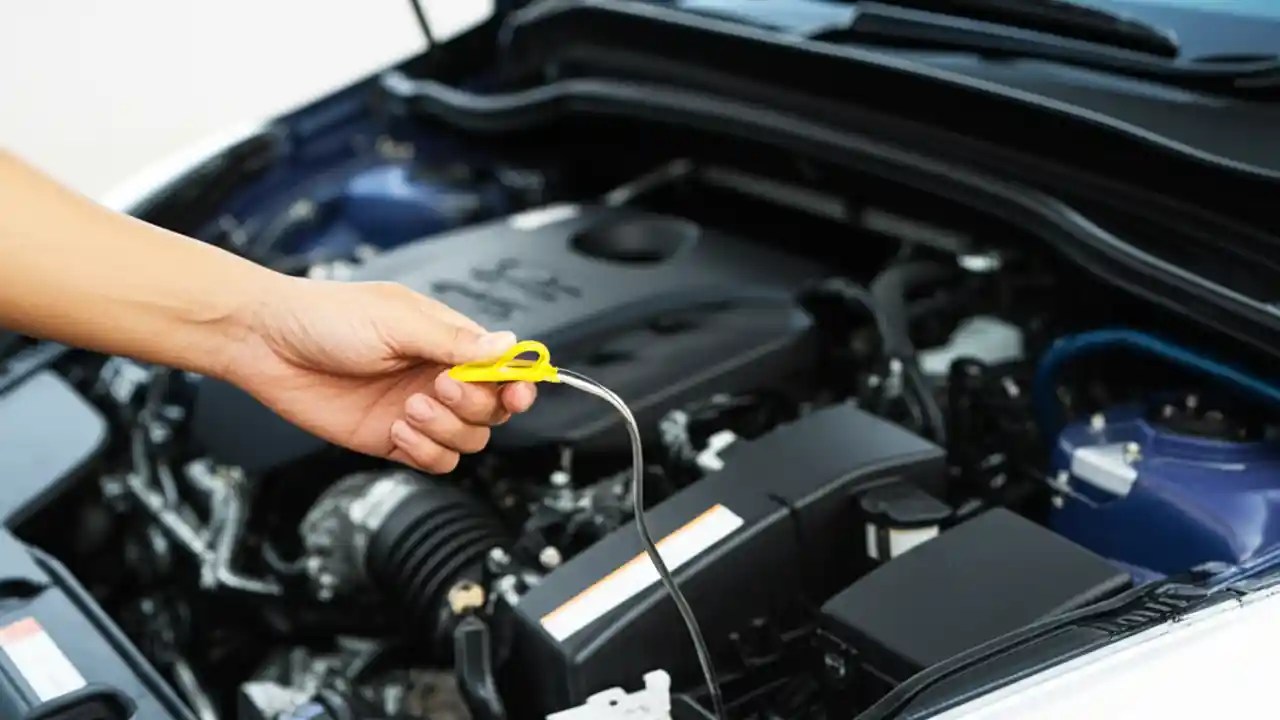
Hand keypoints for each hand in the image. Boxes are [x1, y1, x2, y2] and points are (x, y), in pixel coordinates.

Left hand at [220, 277, 535, 472]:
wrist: (266, 344)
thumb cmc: (325, 318)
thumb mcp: (397, 321)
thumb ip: (455, 342)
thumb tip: (509, 346)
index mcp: (448, 340)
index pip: (504, 367)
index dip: (519, 382)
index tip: (516, 393)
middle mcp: (438, 375)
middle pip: (492, 409)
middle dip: (474, 405)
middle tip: (439, 388)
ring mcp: (418, 410)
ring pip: (468, 440)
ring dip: (447, 430)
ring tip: (410, 409)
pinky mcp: (393, 439)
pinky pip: (435, 461)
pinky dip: (427, 453)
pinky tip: (399, 432)